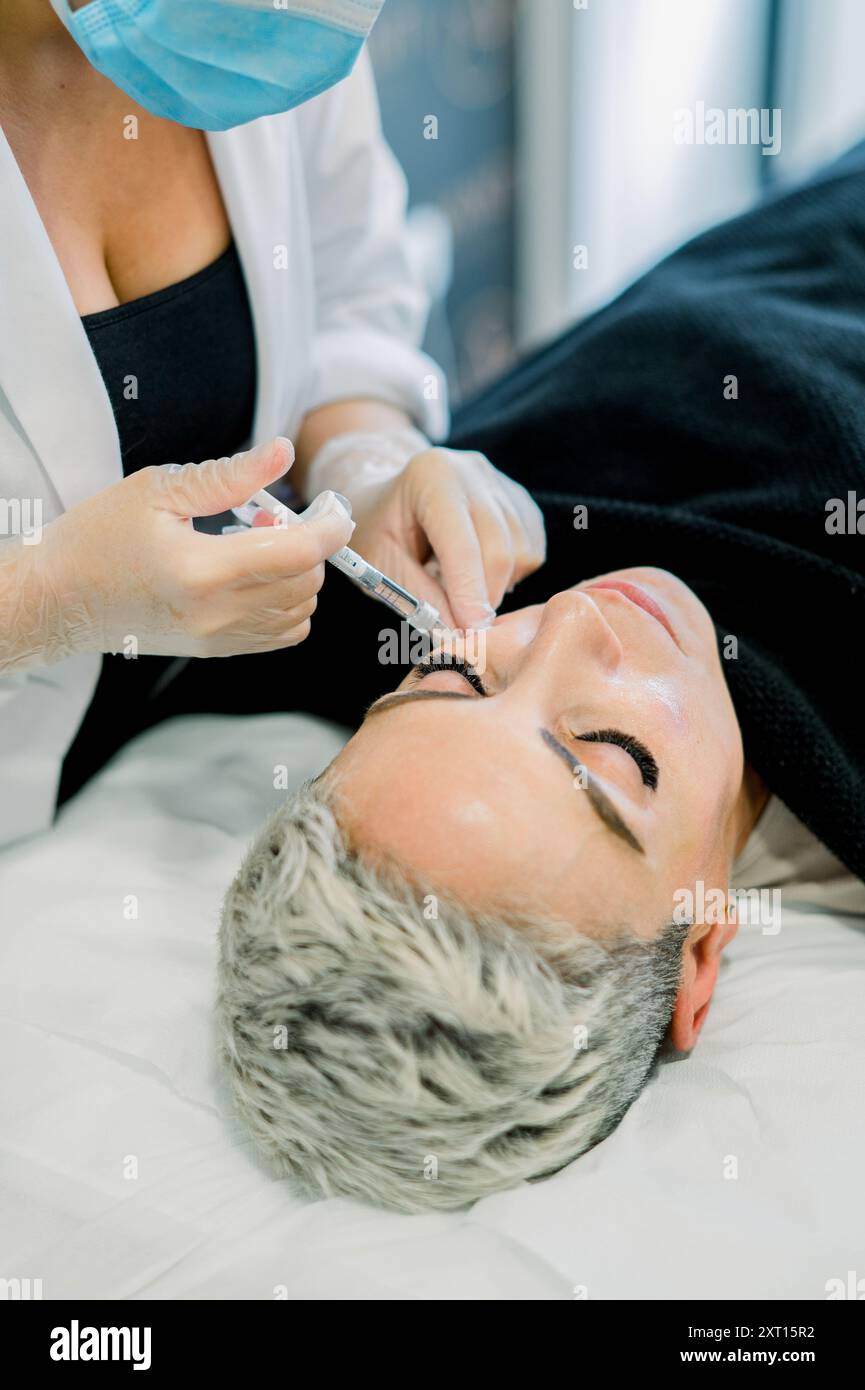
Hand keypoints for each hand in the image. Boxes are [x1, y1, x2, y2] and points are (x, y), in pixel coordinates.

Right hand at [3, 439, 354, 666]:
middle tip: (268, 514)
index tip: (334, 507)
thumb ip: (228, 475)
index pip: (297, 553)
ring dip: (297, 573)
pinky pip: (283, 633)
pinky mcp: (218, 650)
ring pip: (301, 610)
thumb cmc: (98, 539)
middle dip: (306, 543)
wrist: (60, 598)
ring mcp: (220, 638)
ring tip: (255, 544)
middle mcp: (218, 612)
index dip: (329, 527)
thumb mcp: (158, 490)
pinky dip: (288, 603)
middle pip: (306, 581)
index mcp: (202, 570)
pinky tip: (255, 576)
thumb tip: (281, 454)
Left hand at [346, 447, 545, 628]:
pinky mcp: (520, 500)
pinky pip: (532, 550)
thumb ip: (421, 597)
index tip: (470, 634)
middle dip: (484, 599)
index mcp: (431, 476)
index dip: (468, 595)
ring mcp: (501, 483)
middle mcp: (473, 471)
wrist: (390, 498)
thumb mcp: (383, 563)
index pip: (461, 545)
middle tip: (463, 626)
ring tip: (462, 588)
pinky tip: (480, 573)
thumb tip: (460, 633)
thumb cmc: (379, 530)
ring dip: (498, 587)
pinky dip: (512, 574)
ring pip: (521, 554)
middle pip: (499, 550)